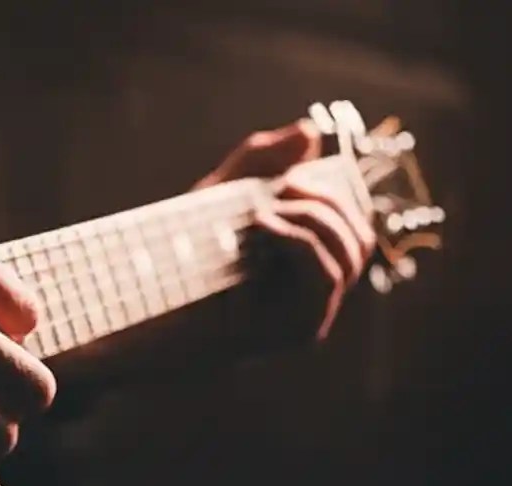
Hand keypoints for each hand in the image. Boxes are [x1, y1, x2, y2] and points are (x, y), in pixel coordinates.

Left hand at [195, 120, 376, 341]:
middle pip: (359, 236)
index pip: (352, 223)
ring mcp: (316, 313)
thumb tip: (310, 132)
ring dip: (311, 218)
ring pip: (351, 252)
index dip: (331, 192)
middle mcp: (318, 290)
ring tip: (263, 210)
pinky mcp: (304, 329)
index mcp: (310, 261)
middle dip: (324, 201)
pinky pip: (327, 275)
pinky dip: (300, 241)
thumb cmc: (183, 253)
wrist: (152, 298)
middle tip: (281, 186)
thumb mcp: (223, 194)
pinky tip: (263, 226)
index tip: (289, 176)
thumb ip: (263, 161)